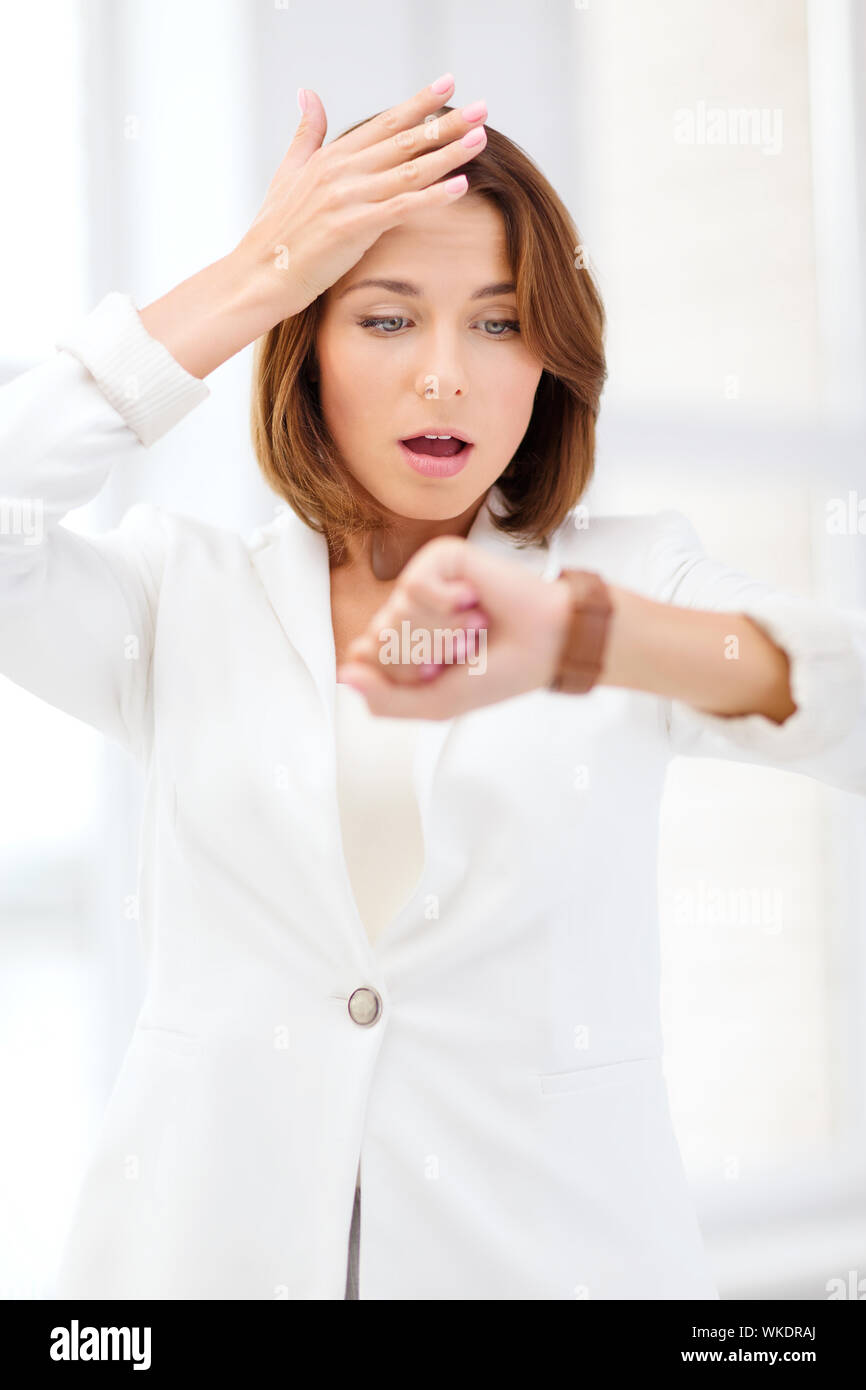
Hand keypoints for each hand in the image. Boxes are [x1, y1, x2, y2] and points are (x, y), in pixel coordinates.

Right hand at [232, 77, 488, 325]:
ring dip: (449, 153)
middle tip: (483, 108)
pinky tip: (460, 187)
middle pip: (404, 141)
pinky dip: (432, 196)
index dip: (419, 102)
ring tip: (480, 138)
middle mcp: (342, 170)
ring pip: (408, 170)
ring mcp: (347, 198)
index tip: (450, 83)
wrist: (258, 275)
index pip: (384, 123)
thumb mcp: (287, 173)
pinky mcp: (351, 228)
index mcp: (331, 157)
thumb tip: (307, 93)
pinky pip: (401, 207)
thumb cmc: (274, 233)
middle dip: (447, 123)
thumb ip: (305, 134)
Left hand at [336, 537, 572, 718]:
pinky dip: (446, 604)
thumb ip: (384, 699)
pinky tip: (471, 602)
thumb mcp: (435, 703)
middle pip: (377, 640)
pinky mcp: (440, 557)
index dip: (403, 677)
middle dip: (423, 656)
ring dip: (443, 632)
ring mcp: (421, 583)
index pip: (363, 662)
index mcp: (401, 645)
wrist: (548, 644)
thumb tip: (343, 674)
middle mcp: (405, 613)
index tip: (442, 674)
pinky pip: (415, 586)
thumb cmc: (499, 672)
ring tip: (473, 627)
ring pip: (396, 613)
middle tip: (461, 650)